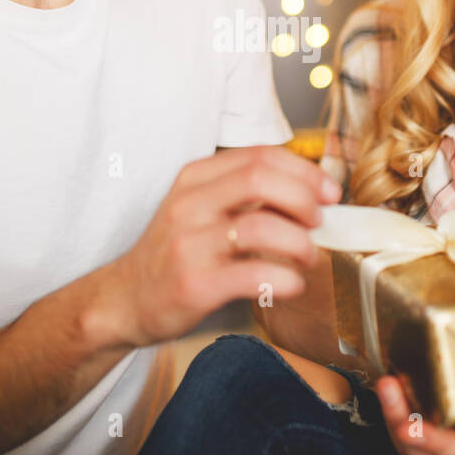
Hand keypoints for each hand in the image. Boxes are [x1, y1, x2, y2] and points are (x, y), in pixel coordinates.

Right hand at [112, 145, 341, 345]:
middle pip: (261, 179)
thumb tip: (311, 194)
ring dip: (300, 243)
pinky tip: (292, 284)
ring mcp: (190, 244)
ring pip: (261, 227)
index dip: (304, 171)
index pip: (260, 155)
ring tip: (307, 257)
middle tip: (318, 222)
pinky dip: (286, 279)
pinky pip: (253, 274)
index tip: (329, 192)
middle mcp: (190, 204)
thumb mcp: (200, 208)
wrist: (125, 299)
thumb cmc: (176, 252)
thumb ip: (244, 195)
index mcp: (195, 178)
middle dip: (304, 198)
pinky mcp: (195, 284)